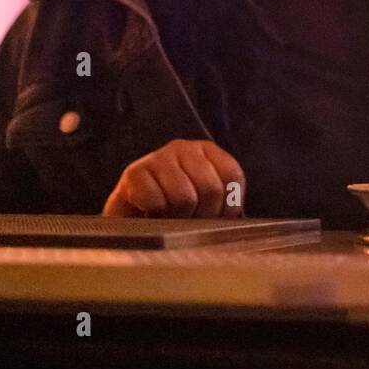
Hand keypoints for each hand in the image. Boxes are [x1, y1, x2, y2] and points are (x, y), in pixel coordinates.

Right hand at [102, 140, 245, 217]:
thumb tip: (240, 217)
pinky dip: (155, 215)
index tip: (214, 217)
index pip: (233, 176)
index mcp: (208, 151)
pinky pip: (156, 202)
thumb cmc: (173, 211)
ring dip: (178, 218)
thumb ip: (225, 203)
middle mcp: (184, 147)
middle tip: (187, 220)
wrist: (128, 219)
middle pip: (211, 189)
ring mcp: (158, 157)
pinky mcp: (134, 172)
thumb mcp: (205, 202)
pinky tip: (150, 213)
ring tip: (169, 216)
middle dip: (202, 215)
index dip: (227, 206)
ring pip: (185, 197)